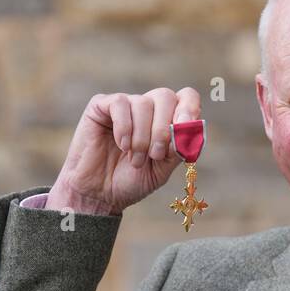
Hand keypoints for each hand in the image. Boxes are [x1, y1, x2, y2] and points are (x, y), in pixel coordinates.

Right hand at [45, 87, 201, 215]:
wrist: (100, 194)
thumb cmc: (131, 181)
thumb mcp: (162, 170)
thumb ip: (178, 150)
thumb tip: (189, 129)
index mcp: (167, 120)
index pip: (186, 97)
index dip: (189, 107)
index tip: (184, 126)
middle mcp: (148, 108)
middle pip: (165, 96)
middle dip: (163, 129)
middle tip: (155, 155)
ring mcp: (125, 105)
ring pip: (143, 103)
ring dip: (142, 137)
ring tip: (135, 160)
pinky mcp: (101, 105)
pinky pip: (120, 103)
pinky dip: (124, 127)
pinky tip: (122, 145)